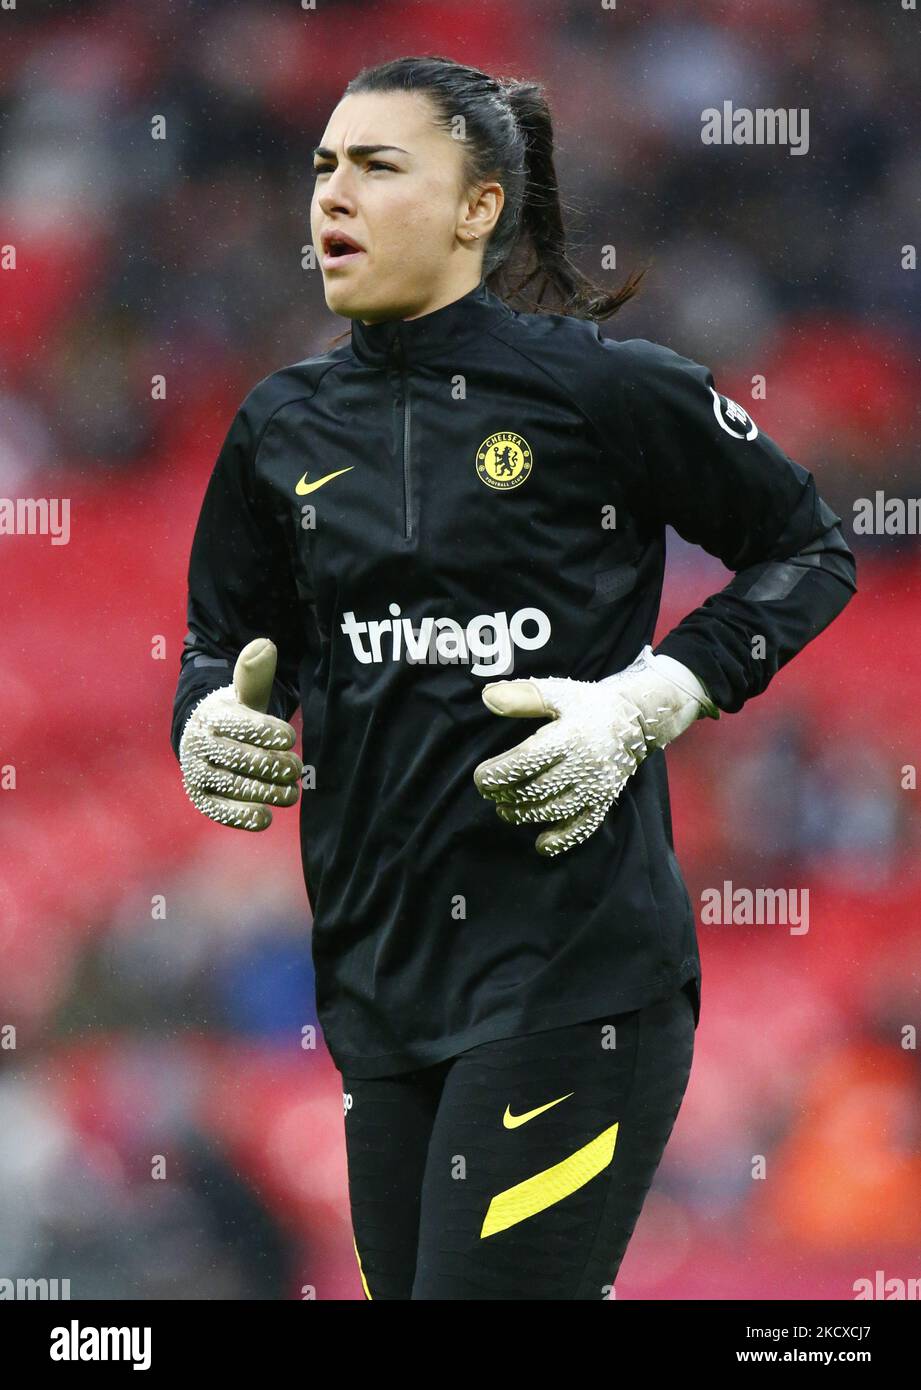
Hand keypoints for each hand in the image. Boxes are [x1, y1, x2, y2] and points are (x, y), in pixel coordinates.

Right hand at [179, 637, 302, 830]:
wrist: (205, 740)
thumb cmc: (237, 716)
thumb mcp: (246, 692)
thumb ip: (256, 673)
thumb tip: (265, 645)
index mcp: (213, 715)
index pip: (243, 726)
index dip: (269, 733)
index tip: (290, 738)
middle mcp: (198, 745)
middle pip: (242, 759)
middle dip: (275, 765)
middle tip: (297, 768)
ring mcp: (197, 773)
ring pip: (235, 786)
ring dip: (268, 792)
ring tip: (292, 792)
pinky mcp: (201, 798)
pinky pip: (221, 811)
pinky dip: (244, 816)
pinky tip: (266, 817)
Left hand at [473, 645, 717, 857]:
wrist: (634, 720)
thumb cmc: (589, 705)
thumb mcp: (559, 693)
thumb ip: (524, 697)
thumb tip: (487, 697)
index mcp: (569, 737)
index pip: (527, 760)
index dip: (499, 773)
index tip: (480, 777)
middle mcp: (584, 765)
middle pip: (536, 789)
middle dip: (506, 794)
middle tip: (489, 792)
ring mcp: (596, 787)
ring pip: (553, 810)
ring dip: (523, 814)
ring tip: (504, 810)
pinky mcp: (605, 801)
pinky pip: (583, 827)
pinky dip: (562, 840)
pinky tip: (541, 845)